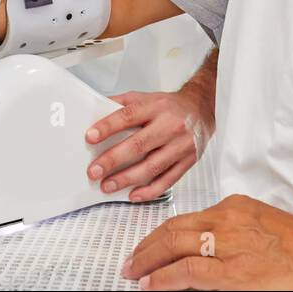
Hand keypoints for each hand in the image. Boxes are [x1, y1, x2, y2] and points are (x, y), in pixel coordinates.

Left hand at [84, 82, 212, 200]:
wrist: (202, 109)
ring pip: (153, 166)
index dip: (108, 127)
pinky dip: (149, 191)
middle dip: (113, 160)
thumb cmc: (170, 105)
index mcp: (156, 107)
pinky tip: (133, 195)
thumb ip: (122, 103)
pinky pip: (168, 180)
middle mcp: (170, 126)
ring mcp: (181, 145)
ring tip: (108, 185)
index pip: (128, 116)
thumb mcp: (146, 97)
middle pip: (139, 145)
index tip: (90, 137)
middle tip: (94, 171)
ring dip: (127, 179)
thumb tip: (95, 110)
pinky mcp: (188, 161)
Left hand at [123, 194, 292, 289]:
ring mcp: (229, 244)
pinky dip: (163, 277)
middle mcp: (228, 219)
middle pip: (173, 228)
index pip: (186, 218)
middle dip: (146, 245)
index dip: (160, 233)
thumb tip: (204, 252)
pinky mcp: (234, 271)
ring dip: (148, 260)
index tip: (148, 245)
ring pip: (174, 245)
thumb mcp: (262, 229)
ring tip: (134, 272)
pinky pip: (187, 272)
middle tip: (131, 260)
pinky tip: (150, 283)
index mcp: (235, 207)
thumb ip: (232, 234)